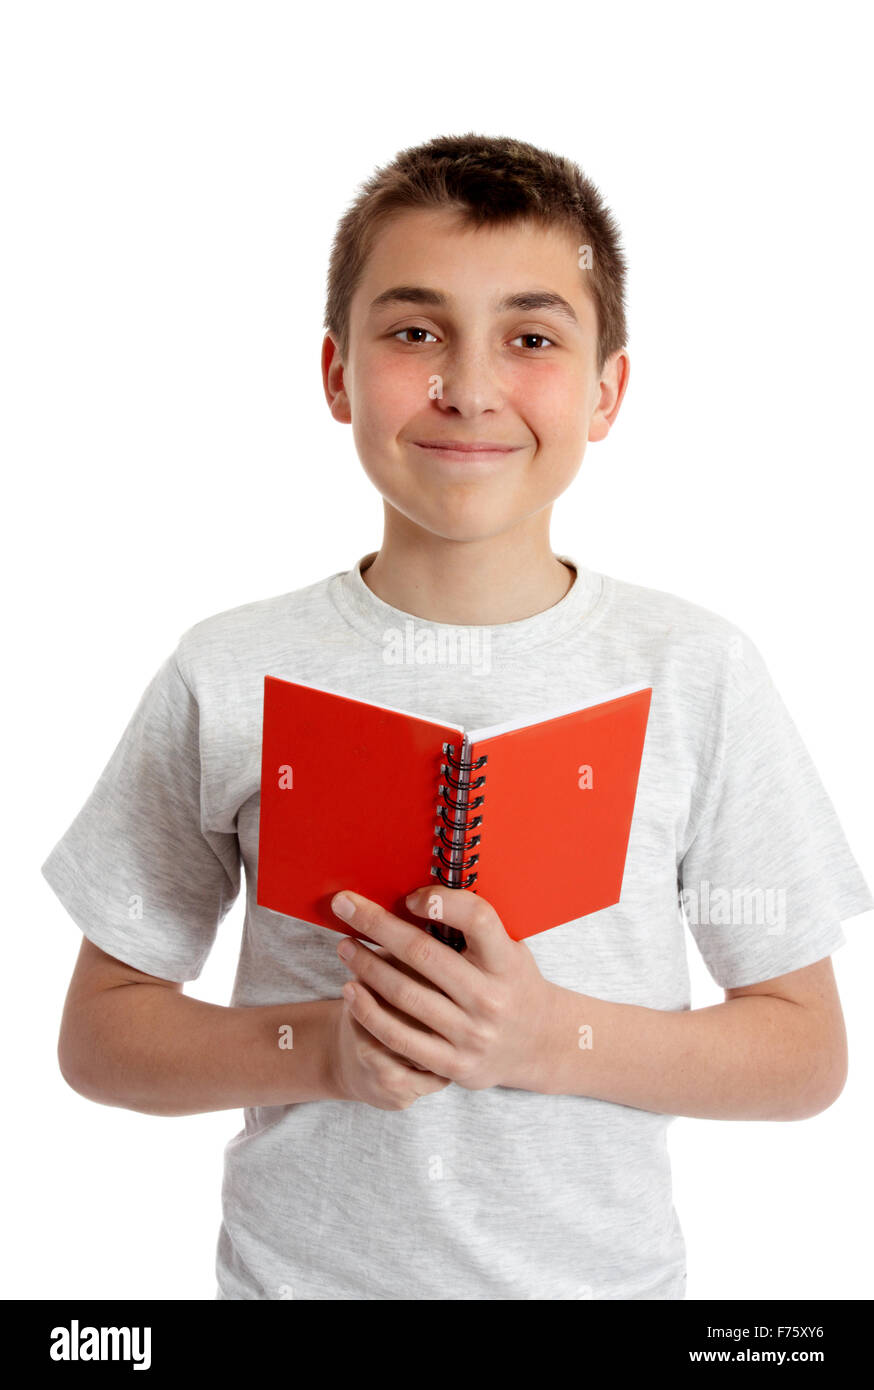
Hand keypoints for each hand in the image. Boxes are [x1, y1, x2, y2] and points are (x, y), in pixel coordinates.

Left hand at [330, 885, 555, 1091]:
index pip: (477, 919)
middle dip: (377, 925)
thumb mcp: (508, 950)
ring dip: (366, 966)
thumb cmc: (512, 983)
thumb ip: (474, 930)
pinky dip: (369, 1012)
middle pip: (424, 954)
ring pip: (404, 995)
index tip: (409, 898)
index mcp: (507, 962)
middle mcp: (491, 998)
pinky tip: (350, 993)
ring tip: (345, 947)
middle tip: (345, 907)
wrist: (539, 1045)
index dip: (440, 902)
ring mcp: (471, 1034)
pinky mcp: (453, 1065)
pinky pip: (399, 1038)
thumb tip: (417, 896)